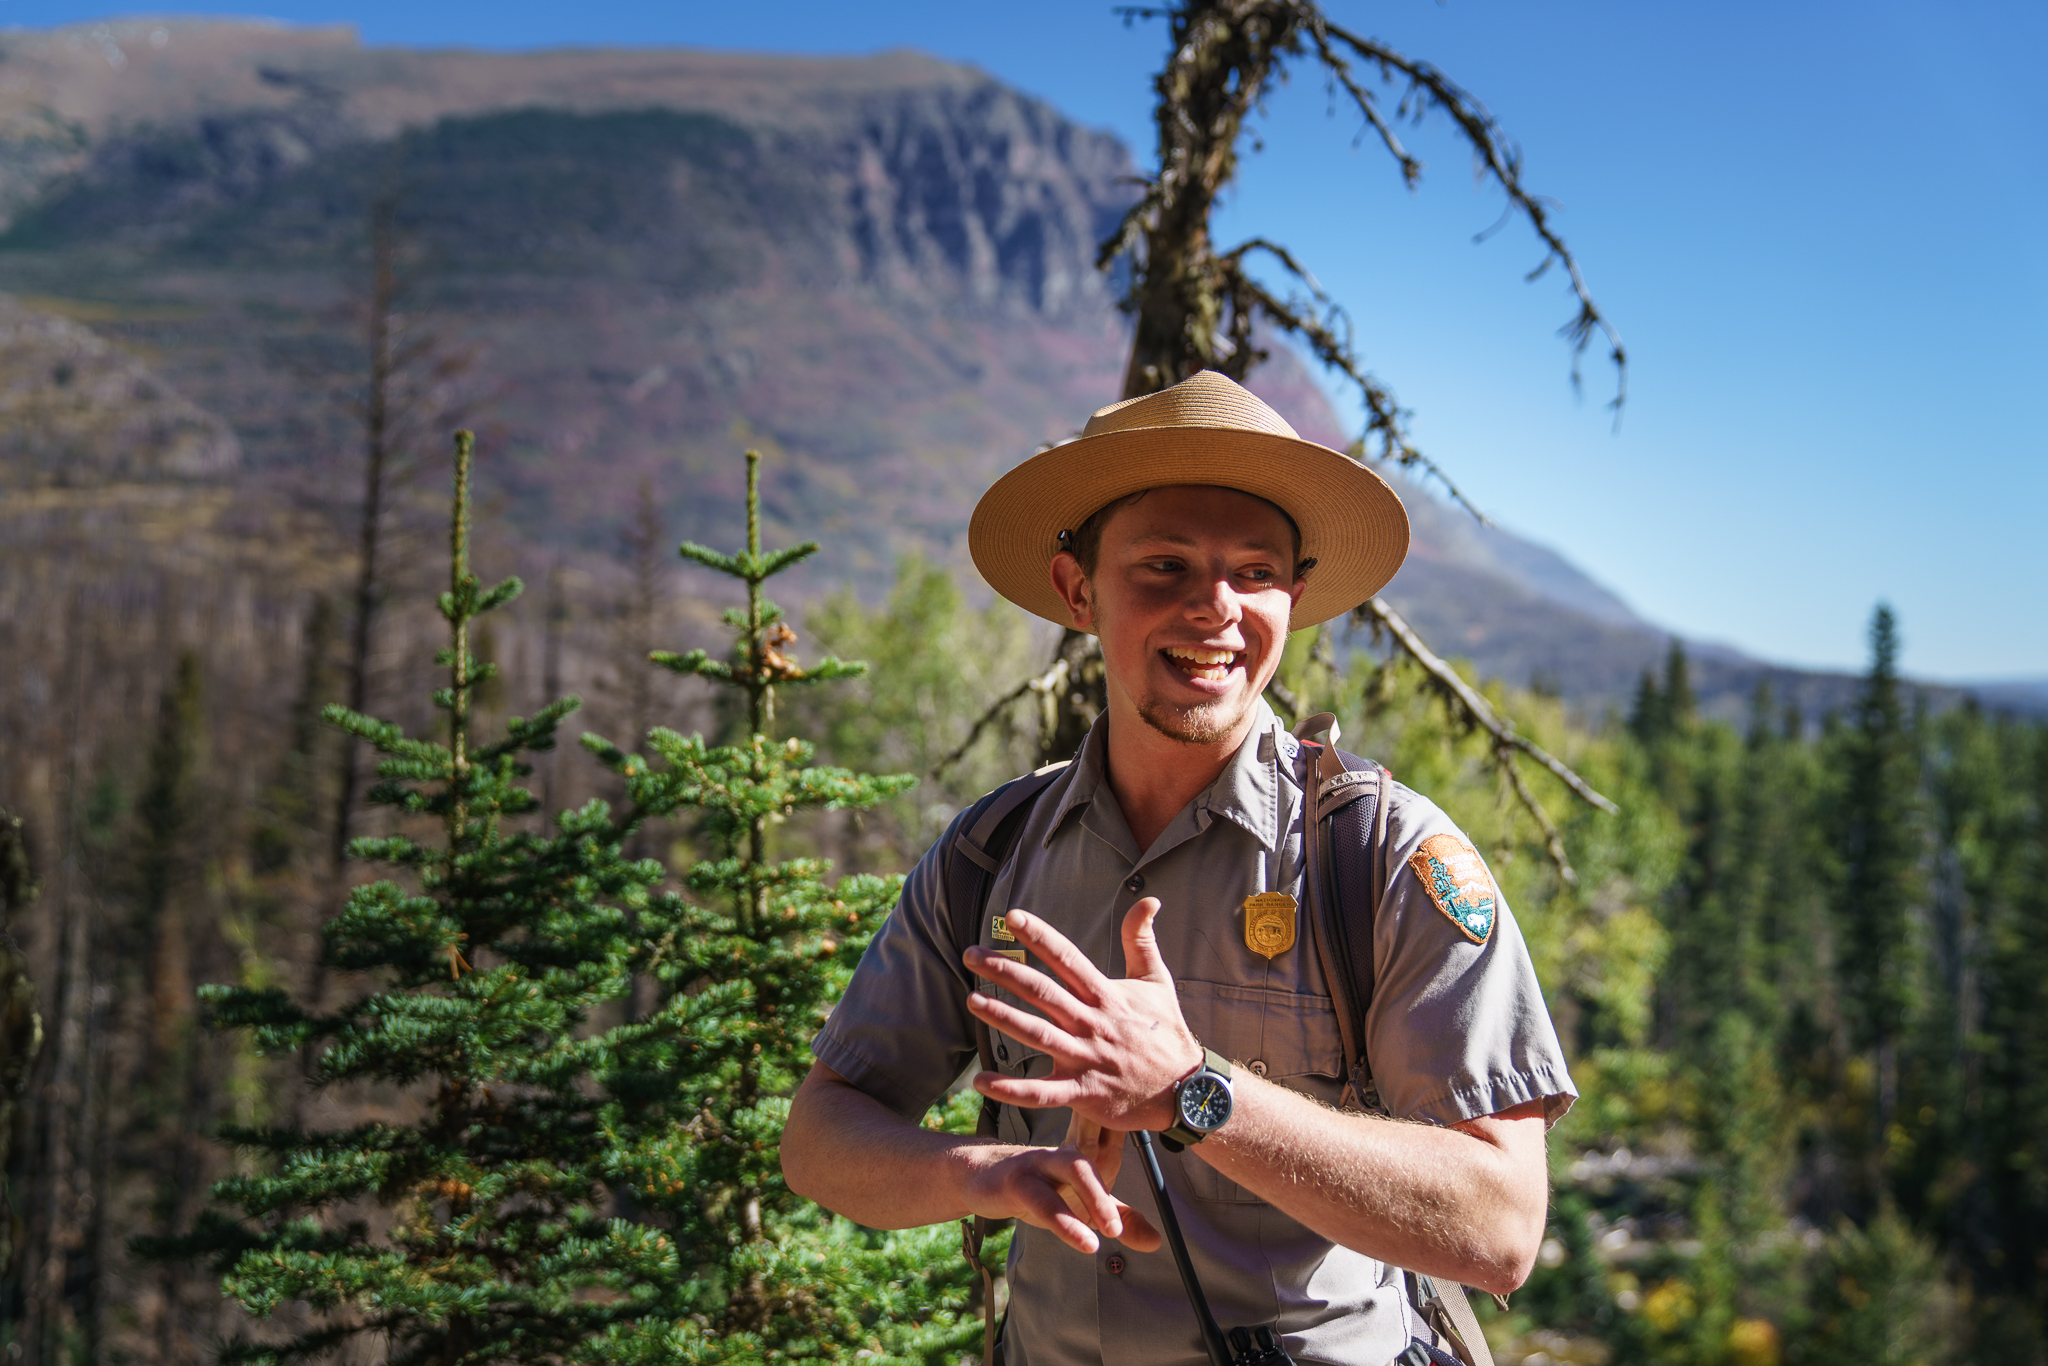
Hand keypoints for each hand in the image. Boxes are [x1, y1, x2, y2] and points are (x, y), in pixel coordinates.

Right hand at [959, 1137, 1160, 1254]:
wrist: (980, 1177)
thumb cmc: (1037, 1185)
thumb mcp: (1079, 1204)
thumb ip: (1116, 1217)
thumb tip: (1156, 1242)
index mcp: (1082, 1152)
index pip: (1113, 1141)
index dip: (1137, 1146)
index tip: (1160, 1147)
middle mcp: (1062, 1152)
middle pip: (1093, 1152)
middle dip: (1111, 1180)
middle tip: (1122, 1224)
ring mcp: (1038, 1163)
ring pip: (1071, 1170)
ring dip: (1093, 1200)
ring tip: (1110, 1232)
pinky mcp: (1015, 1181)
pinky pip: (1041, 1199)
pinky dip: (1063, 1220)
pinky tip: (1082, 1241)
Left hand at [962, 900, 1200, 1133]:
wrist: (1186, 1091)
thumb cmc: (1167, 1032)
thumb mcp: (1158, 981)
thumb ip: (1142, 940)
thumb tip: (1149, 900)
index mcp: (1107, 995)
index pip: (1068, 959)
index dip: (1040, 936)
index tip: (1012, 917)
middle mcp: (1092, 1024)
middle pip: (1043, 992)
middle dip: (1004, 971)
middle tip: (970, 955)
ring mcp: (1086, 1059)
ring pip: (1037, 1035)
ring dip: (1002, 1018)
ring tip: (972, 1000)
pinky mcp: (1083, 1093)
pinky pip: (1041, 1093)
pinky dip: (1010, 1090)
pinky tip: (980, 1081)